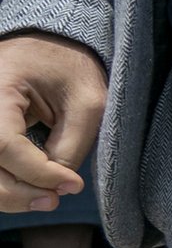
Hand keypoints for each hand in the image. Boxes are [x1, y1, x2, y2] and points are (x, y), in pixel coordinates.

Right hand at [0, 33, 104, 211]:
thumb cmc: (68, 69)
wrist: (46, 48)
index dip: (36, 173)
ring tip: (47, 198)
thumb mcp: (86, 101)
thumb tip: (56, 185)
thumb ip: (71, 144)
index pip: (4, 145)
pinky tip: (30, 190)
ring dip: (10, 195)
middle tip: (56, 199)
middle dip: (20, 191)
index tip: (70, 185)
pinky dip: (4, 185)